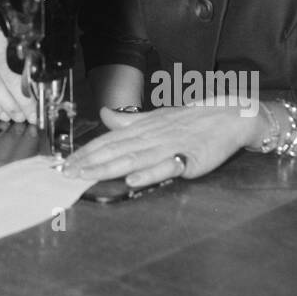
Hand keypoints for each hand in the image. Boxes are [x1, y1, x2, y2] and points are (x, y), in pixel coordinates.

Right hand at [0, 5, 35, 123]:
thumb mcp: (3, 28)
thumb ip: (15, 47)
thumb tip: (34, 72)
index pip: (15, 67)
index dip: (27, 86)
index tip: (37, 98)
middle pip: (3, 80)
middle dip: (19, 101)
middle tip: (31, 114)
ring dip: (5, 106)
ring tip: (18, 117)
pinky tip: (1, 113)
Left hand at [62, 103, 261, 186]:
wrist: (230, 115)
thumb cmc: (192, 120)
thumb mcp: (157, 118)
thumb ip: (129, 121)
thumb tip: (105, 115)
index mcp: (143, 128)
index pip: (108, 140)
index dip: (86, 151)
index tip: (65, 162)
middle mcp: (152, 136)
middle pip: (115, 150)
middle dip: (89, 161)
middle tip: (66, 172)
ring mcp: (169, 147)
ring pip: (133, 158)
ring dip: (108, 168)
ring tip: (86, 176)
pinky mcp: (189, 159)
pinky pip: (166, 167)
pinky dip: (149, 173)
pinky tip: (133, 180)